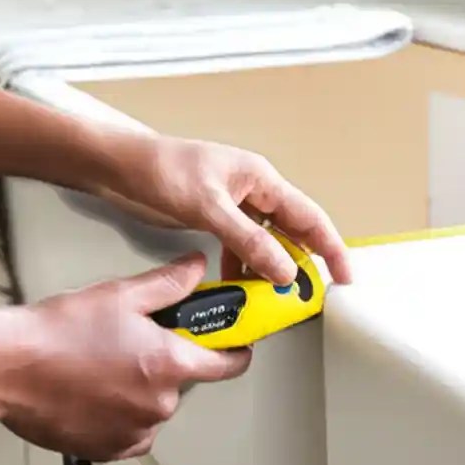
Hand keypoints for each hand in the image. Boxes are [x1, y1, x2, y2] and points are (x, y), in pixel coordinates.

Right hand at [0, 253, 251, 461]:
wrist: (8, 368)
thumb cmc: (60, 331)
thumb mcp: (121, 294)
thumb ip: (169, 284)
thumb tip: (198, 268)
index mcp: (171, 365)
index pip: (228, 365)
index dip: (234, 351)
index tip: (234, 343)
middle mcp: (160, 405)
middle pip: (181, 382)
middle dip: (163, 363)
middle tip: (128, 343)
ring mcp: (134, 432)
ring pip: (152, 407)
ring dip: (138, 391)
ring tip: (100, 368)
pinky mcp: (107, 450)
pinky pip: (129, 432)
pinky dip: (118, 416)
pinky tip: (91, 394)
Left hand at [100, 132, 353, 285]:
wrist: (120, 165)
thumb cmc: (162, 171)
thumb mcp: (209, 208)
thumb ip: (249, 240)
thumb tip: (284, 271)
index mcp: (261, 179)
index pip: (309, 217)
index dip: (331, 248)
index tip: (344, 278)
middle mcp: (253, 190)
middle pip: (291, 231)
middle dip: (302, 263)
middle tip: (308, 297)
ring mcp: (233, 204)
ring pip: (265, 241)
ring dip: (269, 268)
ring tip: (272, 298)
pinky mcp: (214, 216)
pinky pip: (240, 245)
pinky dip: (242, 265)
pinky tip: (237, 284)